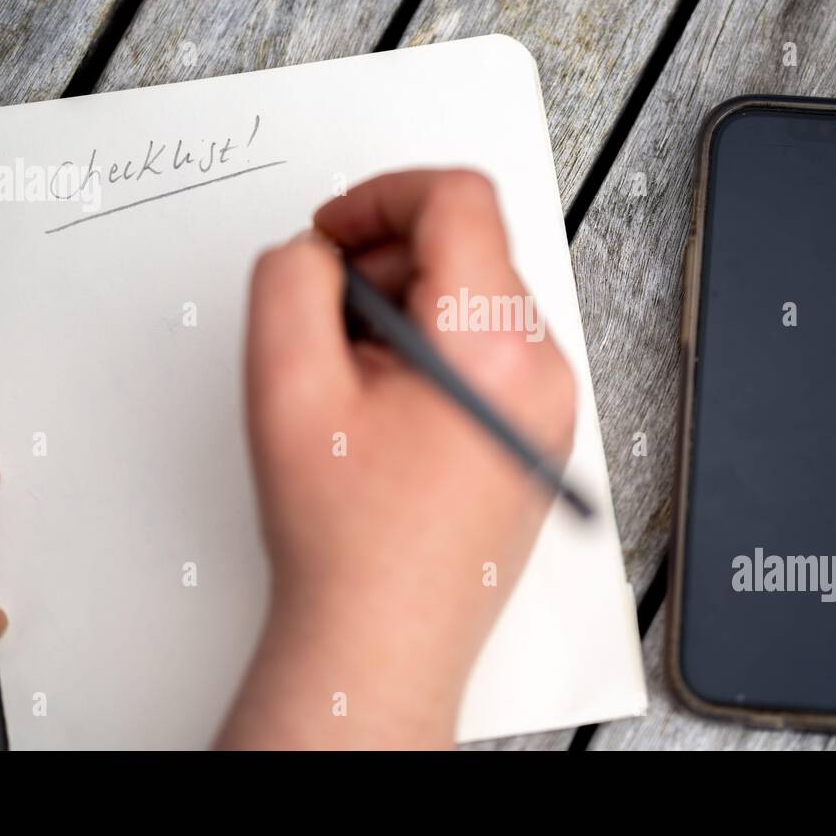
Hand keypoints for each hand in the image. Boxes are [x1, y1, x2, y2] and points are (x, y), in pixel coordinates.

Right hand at [220, 170, 575, 748]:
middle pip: (470, 246)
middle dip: (387, 260)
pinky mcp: (537, 431)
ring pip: (476, 297)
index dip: (381, 196)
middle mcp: (543, 371)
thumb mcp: (287, 384)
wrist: (383, 639)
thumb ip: (290, 279)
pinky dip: (430, 348)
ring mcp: (549, 405)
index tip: (335, 231)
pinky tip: (384, 406)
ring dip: (405, 308)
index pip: (459, 199)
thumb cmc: (349, 542)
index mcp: (495, 347)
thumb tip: (317, 249)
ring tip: (354, 378)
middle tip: (330, 318)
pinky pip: (487, 348)